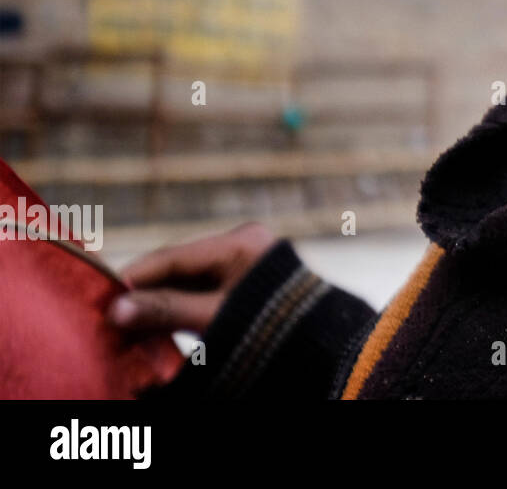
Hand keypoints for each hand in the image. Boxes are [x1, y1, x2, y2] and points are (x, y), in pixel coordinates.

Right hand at [108, 222, 276, 334]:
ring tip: (127, 323)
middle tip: (109, 315)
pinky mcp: (246, 281)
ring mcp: (246, 261)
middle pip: (179, 266)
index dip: (134, 277)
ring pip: (189, 279)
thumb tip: (117, 310)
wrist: (322, 347)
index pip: (172, 256)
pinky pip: (204, 288)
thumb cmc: (272, 328)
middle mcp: (244, 243)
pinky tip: (156, 324)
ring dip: (160, 301)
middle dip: (145, 292)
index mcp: (240, 242)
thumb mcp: (216, 319)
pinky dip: (180, 305)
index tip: (101, 297)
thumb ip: (167, 310)